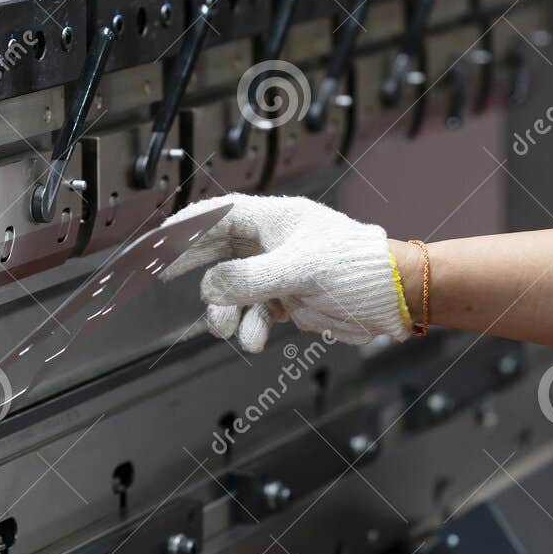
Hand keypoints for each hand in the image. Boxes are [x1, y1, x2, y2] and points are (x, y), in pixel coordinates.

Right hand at [161, 194, 409, 352]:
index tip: (156, 240)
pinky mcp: (286, 301)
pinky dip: (249, 329)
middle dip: (191, 266)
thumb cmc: (358, 267)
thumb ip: (249, 279)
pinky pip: (251, 315)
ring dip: (224, 312)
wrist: (396, 297)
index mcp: (273, 220)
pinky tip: (256, 338)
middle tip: (160, 274)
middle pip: (215, 250)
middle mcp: (270, 244)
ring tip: (229, 327)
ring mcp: (277, 274)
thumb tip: (209, 289)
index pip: (217, 215)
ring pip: (230, 291)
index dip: (184, 226)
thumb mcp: (300, 269)